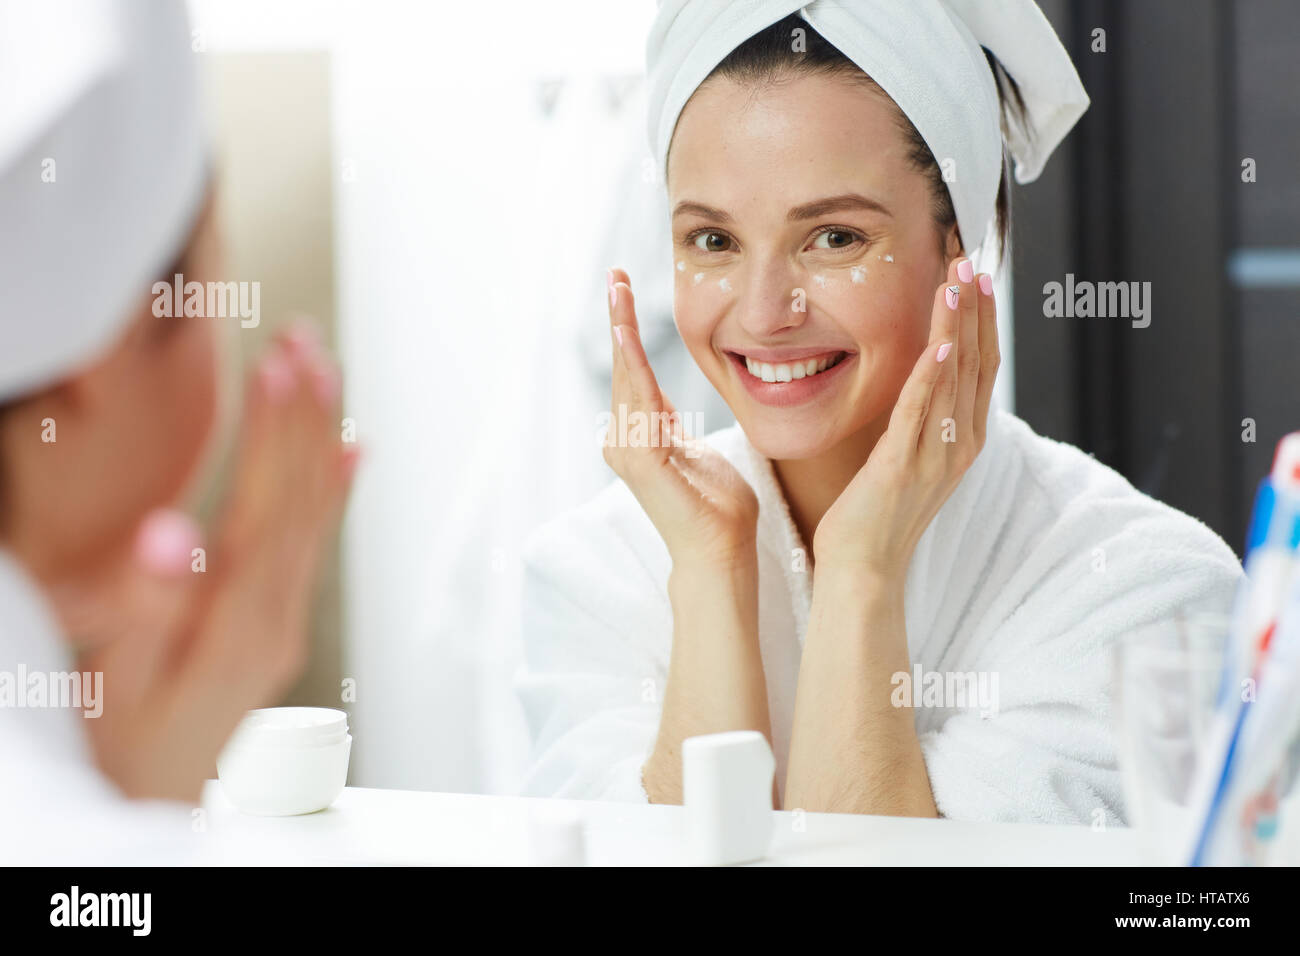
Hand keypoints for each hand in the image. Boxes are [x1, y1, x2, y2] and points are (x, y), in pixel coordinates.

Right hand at [70, 322, 357, 802]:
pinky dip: (335, 490)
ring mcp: (282, 622)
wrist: (145, 807)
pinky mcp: (276, 627)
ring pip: (316, 513)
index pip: (269, 504)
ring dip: (320, 436)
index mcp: (238, 622)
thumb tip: (173, 531)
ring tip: (322, 368)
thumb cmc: (119, 746)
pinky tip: (352, 451)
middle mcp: (276, 617)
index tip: (279, 361)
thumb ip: (142, 609)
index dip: (276, 430)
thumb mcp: (113, 681)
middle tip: (306, 340)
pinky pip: (318, 545)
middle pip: (304, 498)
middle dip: (307, 414)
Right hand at [603, 268, 757, 568]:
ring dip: (620, 331)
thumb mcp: (697, 452)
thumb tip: (666, 408)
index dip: (627, 332)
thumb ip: (675, 428)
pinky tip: (626, 335)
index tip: (623, 291)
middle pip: (621, 368)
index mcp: (641, 436)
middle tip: (615, 275)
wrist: (721, 553)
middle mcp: (626, 441)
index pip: (633, 374)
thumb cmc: (717, 509)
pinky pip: (637, 402)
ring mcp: (630, 451)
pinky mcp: (643, 460)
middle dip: (617, 319)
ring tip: (617, 290)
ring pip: (625, 378)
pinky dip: (632, 367)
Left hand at [812, 257, 999, 578]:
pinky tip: (939, 342)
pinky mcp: (903, 465)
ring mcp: (935, 455)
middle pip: (977, 362)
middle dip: (975, 308)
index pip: (982, 365)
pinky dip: (931, 375)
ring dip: (957, 326)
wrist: (864, 568)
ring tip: (959, 281)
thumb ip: (922, 417)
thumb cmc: (877, 512)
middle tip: (972, 260)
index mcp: (964, 439)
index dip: (982, 319)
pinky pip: (921, 412)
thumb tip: (922, 375)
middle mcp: (959, 444)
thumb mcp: (908, 455)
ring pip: (954, 378)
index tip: (977, 276)